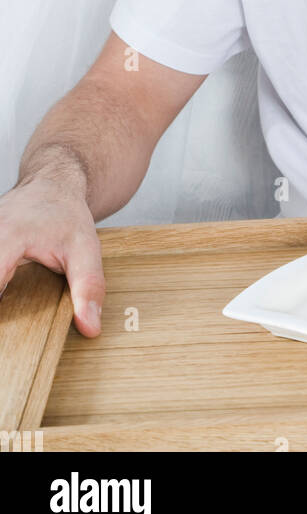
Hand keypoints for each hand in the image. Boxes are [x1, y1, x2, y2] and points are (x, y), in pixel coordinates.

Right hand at [0, 175, 104, 336]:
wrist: (52, 184)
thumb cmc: (67, 215)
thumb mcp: (86, 249)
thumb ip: (88, 288)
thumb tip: (90, 328)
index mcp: (9, 237)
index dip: (1, 304)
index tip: (10, 319)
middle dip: (3, 299)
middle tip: (15, 311)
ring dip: (2, 288)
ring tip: (13, 298)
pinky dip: (0, 280)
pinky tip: (7, 288)